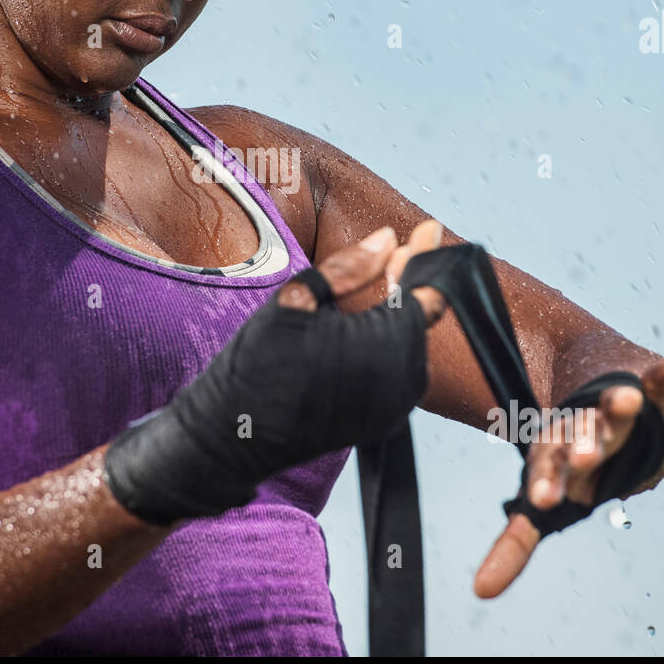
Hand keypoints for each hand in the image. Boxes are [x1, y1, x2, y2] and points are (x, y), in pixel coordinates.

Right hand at [103, 218, 456, 524]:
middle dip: (407, 283)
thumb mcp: (297, 300)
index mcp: (388, 344)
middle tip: (399, 250)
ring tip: (378, 284)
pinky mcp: (384, 421)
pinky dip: (386, 346)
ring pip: (408, 344)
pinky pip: (397, 372)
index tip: (429, 228)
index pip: (425, 291)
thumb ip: (348, 267)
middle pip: (419, 317)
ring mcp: (396, 405)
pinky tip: (360, 330)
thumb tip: (385, 237)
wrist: (235, 435)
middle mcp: (403, 379)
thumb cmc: (258, 364)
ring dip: (396, 316)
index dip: (425, 256)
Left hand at [473, 354, 663, 598]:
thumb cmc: (566, 456)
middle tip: (583, 456)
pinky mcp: (641, 389)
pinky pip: (653, 380)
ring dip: (619, 406)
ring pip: (612, 409)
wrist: (586, 381)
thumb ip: (514, 543)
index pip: (547, 470)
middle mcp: (580, 430)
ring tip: (627, 399)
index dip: (547, 484)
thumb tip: (479, 593)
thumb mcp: (543, 496)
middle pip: (580, 439)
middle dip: (583, 448)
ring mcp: (609, 408)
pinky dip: (662, 373)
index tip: (543, 500)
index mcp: (555, 456)